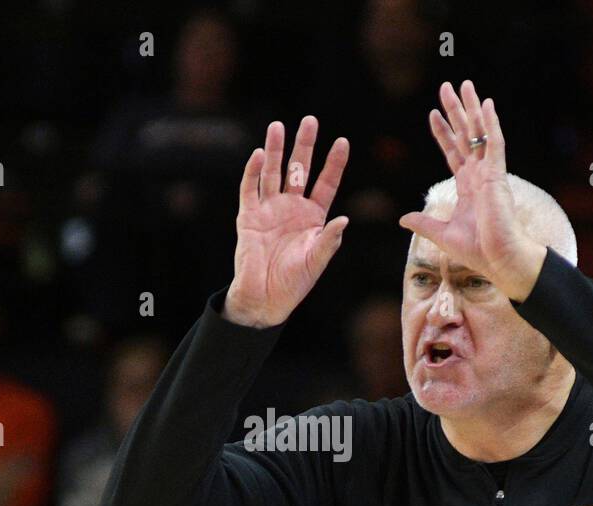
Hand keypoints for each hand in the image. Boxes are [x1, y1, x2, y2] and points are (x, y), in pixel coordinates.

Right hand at [224, 116, 349, 328]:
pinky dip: (253, 172)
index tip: (342, 142)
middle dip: (304, 146)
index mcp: (313, 217)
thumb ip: (329, 241)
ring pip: (273, 173)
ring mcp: (269, 210)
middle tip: (310, 121)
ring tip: (277, 126)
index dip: (333, 163)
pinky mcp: (248, 216)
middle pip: (299, 170)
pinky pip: (250, 189)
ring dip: (275, 150)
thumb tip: (344, 220)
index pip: (326, 183)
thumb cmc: (294, 283)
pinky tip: (258, 154)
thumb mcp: (316, 261)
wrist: (264, 297)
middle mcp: (291, 208)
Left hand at [398, 80, 545, 301]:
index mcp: (468, 187)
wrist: (497, 259)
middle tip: (447, 87)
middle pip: (465, 135)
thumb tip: (402, 218)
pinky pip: (494, 143)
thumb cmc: (476, 250)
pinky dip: (491, 123)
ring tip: (464, 85)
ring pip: (479, 133)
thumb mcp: (441, 234)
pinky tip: (486, 104)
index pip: (454, 151)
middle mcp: (479, 175)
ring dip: (471, 108)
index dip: (443, 132)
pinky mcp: (498, 175)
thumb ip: (423, 222)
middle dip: (455, 111)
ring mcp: (490, 173)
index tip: (432, 113)